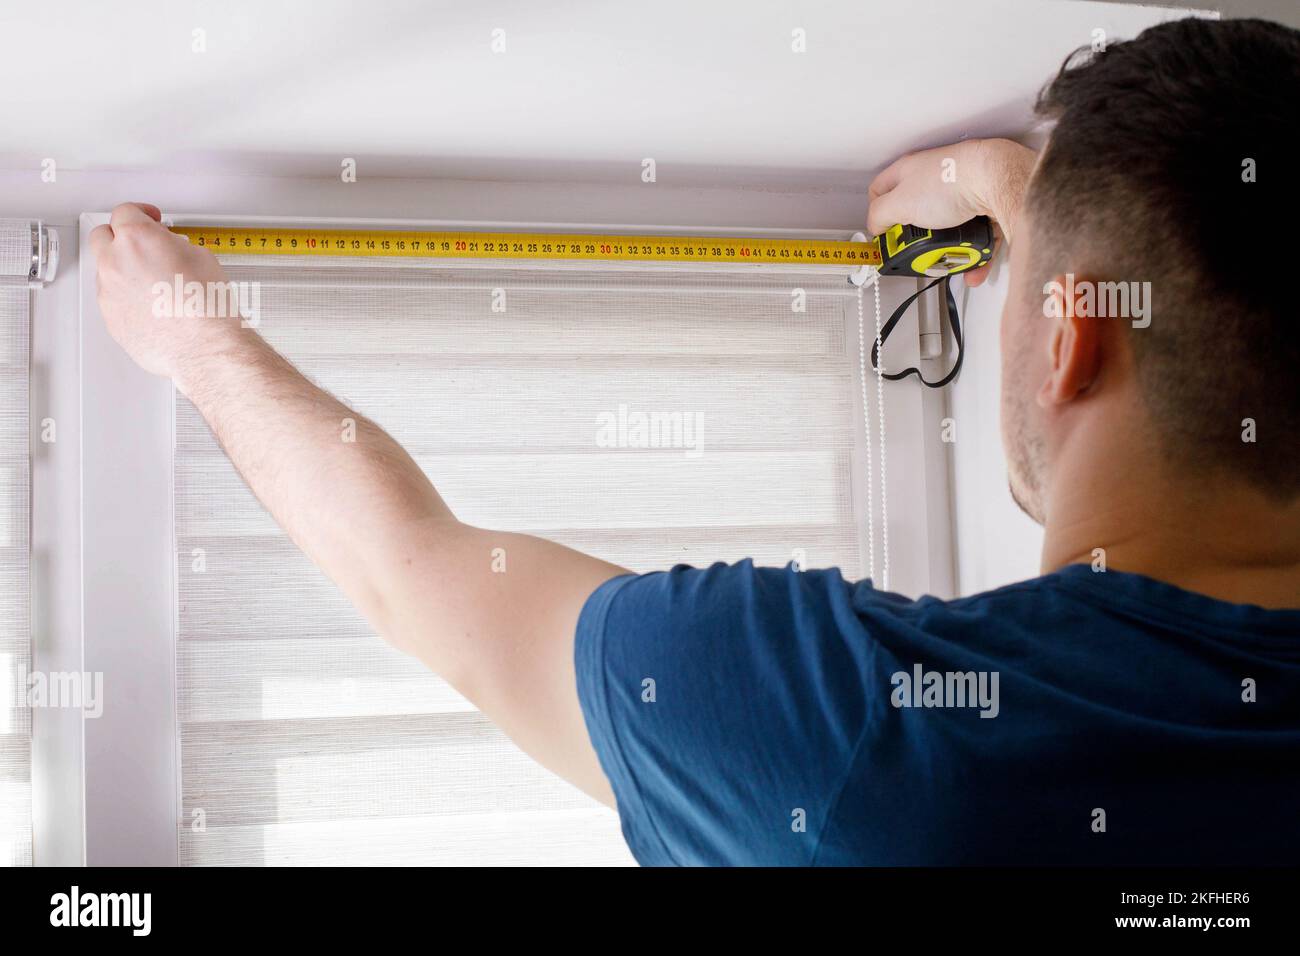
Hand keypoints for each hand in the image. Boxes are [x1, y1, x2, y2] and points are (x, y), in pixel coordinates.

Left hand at [89, 202, 243, 378]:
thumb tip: (168, 248)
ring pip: (106, 270)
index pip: (126, 212)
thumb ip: (173, 245)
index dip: (141, 213)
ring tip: (154, 284)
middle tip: (142, 244)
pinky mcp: (110, 317)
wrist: (204, 346)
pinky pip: (113, 299)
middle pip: (102, 236)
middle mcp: (115, 262)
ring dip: (124, 270)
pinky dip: (127, 298)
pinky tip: (152, 306)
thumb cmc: (206, 307)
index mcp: (137, 239)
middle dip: (121, 236)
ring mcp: (108, 291)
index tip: (149, 218)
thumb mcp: (201, 257)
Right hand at [866, 138, 1035, 286]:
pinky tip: (973, 267)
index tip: (884, 235)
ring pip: (947, 230)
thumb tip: (876, 227)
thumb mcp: (900, 202)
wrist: (999, 181)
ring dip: (948, 252)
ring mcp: (961, 193)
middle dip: (918, 241)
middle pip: (916, 216)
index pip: (880, 191)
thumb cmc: (953, 182)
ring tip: (950, 261)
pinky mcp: (984, 207)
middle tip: (918, 253)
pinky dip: (973, 256)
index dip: (878, 214)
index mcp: (909, 172)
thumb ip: (880, 215)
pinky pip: (974, 237)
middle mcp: (934, 179)